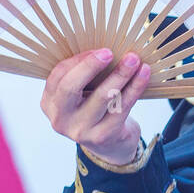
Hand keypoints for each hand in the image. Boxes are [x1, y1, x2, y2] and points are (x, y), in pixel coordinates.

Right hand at [41, 49, 150, 165]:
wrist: (111, 145)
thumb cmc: (95, 108)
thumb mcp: (81, 94)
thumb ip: (83, 75)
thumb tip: (103, 48)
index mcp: (50, 103)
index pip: (58, 76)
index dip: (79, 60)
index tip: (100, 49)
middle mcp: (60, 119)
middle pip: (70, 87)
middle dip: (90, 66)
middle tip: (109, 52)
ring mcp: (80, 130)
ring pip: (102, 96)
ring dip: (120, 74)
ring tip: (134, 59)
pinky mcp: (102, 136)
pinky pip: (122, 106)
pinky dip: (135, 87)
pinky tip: (144, 73)